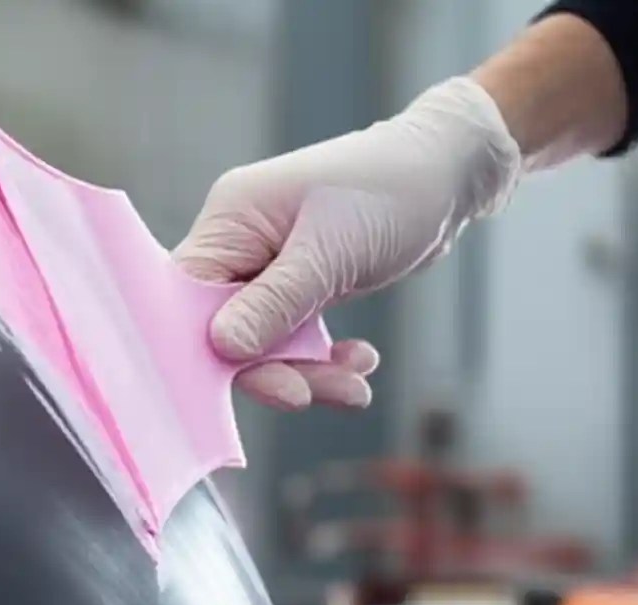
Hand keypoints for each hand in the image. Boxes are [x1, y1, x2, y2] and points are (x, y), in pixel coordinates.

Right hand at [173, 77, 521, 410]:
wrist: (448, 176)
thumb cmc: (388, 193)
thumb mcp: (329, 252)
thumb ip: (274, 302)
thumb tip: (222, 348)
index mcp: (232, 219)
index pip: (189, 295)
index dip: (204, 346)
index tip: (243, 385)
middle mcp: (242, 243)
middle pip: (229, 327)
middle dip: (272, 368)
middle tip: (310, 395)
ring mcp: (272, 265)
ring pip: (268, 342)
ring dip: (309, 371)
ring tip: (355, 386)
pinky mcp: (303, 284)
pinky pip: (298, 337)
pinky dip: (327, 359)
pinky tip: (361, 361)